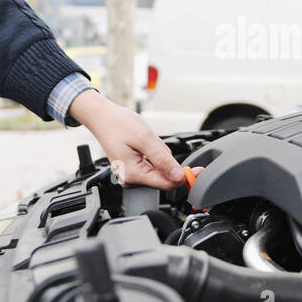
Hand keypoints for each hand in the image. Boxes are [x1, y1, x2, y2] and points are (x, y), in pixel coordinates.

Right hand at [69, 89, 202, 189]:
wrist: (102, 117)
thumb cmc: (118, 124)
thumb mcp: (145, 139)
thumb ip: (163, 159)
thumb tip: (179, 175)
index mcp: (133, 175)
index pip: (167, 184)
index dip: (185, 178)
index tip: (198, 171)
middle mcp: (131, 179)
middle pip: (164, 178)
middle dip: (168, 162)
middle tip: (157, 143)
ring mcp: (131, 175)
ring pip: (160, 170)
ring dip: (161, 157)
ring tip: (146, 141)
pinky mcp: (133, 169)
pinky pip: (153, 165)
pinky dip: (155, 155)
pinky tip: (145, 144)